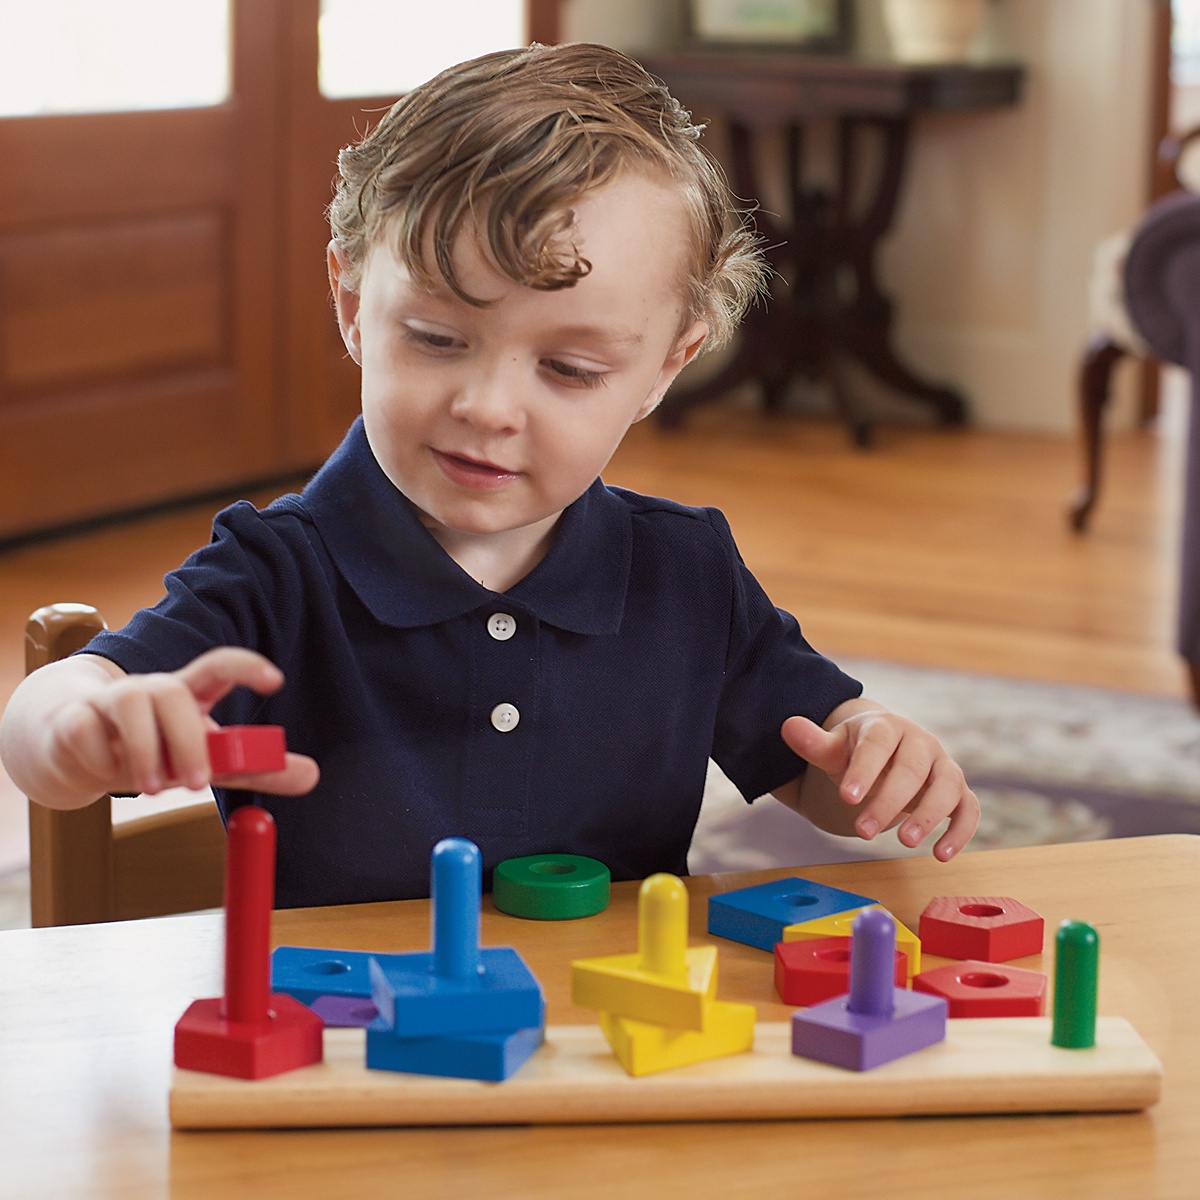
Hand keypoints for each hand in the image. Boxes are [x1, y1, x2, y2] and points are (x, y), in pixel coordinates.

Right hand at [47, 648, 318, 799]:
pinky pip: (86, 731)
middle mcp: (152, 689)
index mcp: (190, 693)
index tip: (276, 680)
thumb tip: (312, 775)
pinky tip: (107, 773)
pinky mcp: (73, 720)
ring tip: (154, 788)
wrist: (73, 749)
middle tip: (197, 785)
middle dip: (187, 740)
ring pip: (129, 703)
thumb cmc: (152, 749)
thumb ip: (255, 768)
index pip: (219, 666)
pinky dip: (101, 759)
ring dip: (144, 752)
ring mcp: (110, 700)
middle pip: (173, 693)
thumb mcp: (206, 760)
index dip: (247, 667)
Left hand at [781, 702, 977, 861]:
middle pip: (911, 769)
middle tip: (862, 832)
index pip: (877, 745)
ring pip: (947, 786)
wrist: (886, 753)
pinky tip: (941, 855)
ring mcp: (943, 766)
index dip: (864, 770)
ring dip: (930, 815)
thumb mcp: (833, 749)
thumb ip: (813, 743)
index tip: (846, 796)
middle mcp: (920, 743)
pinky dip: (961, 831)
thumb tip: (787, 726)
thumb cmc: (856, 753)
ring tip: (905, 842)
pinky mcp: (958, 791)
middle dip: (888, 802)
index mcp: (886, 727)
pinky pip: (968, 808)